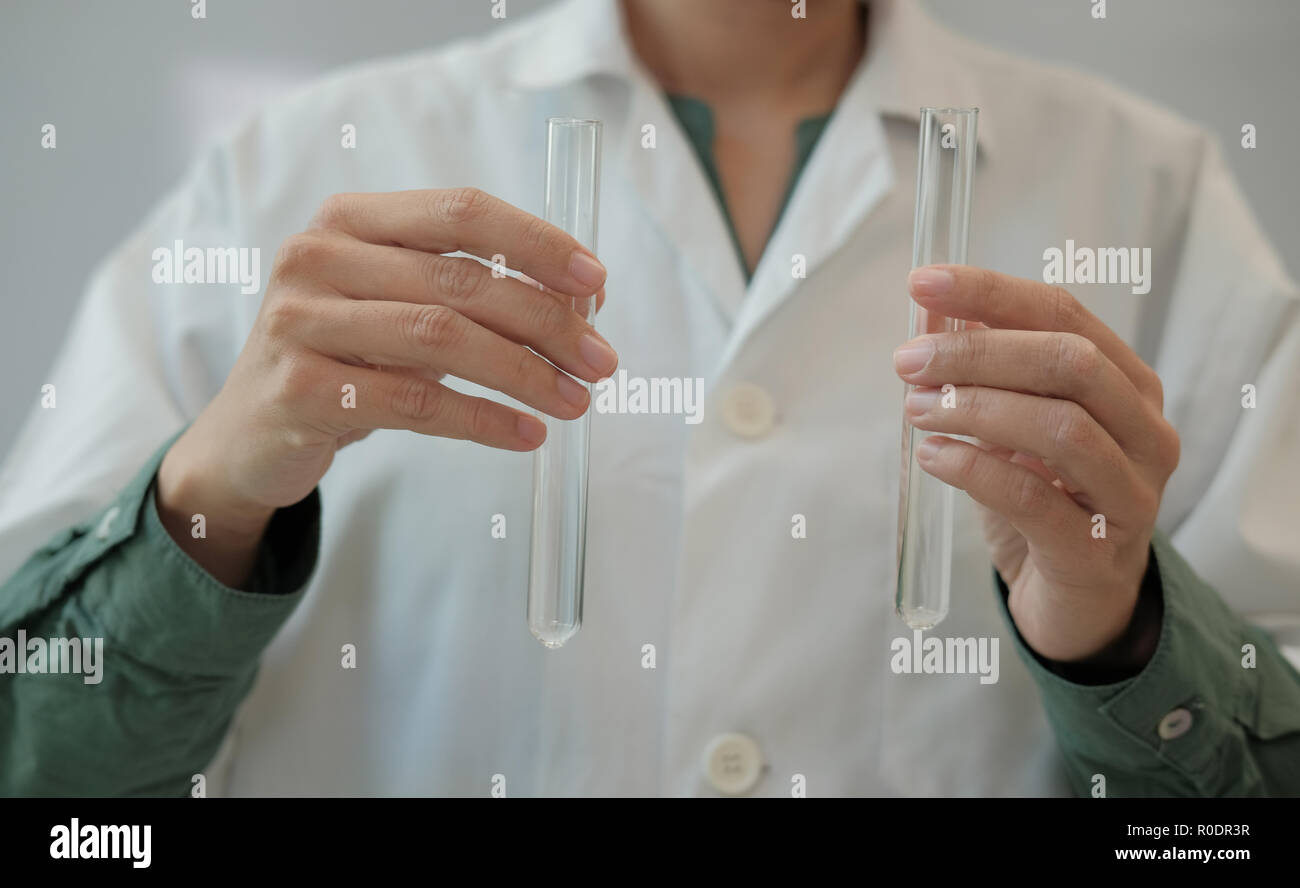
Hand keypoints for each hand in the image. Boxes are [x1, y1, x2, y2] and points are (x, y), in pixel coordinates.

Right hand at [157, 188, 615, 586]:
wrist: (249, 434)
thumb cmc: (346, 359)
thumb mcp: (398, 307)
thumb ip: (471, 291)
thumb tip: (584, 302)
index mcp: (351, 220)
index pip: (460, 211)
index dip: (536, 241)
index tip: (596, 280)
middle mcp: (317, 257)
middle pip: (460, 280)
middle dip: (547, 321)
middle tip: (601, 361)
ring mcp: (300, 322)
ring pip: (440, 339)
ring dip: (525, 373)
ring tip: (576, 402)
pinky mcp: (299, 390)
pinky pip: (413, 403)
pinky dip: (482, 420)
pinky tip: (526, 434)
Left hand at [893, 265, 1179, 662]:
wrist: (1074, 600)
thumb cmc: (1043, 499)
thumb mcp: (1009, 427)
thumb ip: (982, 371)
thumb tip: (927, 313)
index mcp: (1126, 384)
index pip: (1063, 315)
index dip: (991, 293)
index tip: (923, 282)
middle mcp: (1144, 431)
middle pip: (1070, 364)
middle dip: (979, 353)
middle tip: (908, 362)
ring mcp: (1131, 493)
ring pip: (1061, 428)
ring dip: (976, 408)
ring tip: (916, 408)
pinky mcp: (1097, 552)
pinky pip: (1036, 498)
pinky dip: (976, 470)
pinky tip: (934, 456)